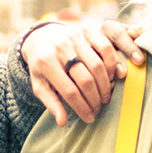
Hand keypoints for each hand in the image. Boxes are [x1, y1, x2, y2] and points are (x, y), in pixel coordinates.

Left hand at [22, 20, 144, 126]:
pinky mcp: (88, 30)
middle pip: (85, 79)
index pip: (68, 91)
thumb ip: (51, 103)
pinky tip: (109, 78)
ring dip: (104, 86)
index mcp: (46, 62)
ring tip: (104, 97)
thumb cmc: (42, 65)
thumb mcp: (40, 84)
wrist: (42, 36)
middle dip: (94, 99)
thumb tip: (62, 123)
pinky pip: (106, 48)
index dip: (82, 107)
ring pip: (97, 66)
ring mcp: (75, 36)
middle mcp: (60, 47)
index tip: (89, 118)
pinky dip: (111, 65)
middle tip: (98, 109)